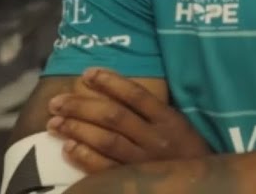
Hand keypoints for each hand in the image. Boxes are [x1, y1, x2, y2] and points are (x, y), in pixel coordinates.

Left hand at [46, 67, 210, 173]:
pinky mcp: (133, 179)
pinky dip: (84, 157)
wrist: (201, 184)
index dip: (110, 82)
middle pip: (113, 116)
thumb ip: (153, 111)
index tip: (88, 73)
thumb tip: (115, 90)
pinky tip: (68, 147)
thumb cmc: (187, 150)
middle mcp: (156, 138)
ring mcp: (144, 161)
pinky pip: (104, 168)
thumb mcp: (178, 125)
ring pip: (105, 140)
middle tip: (57, 101)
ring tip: (54, 122)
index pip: (136, 95)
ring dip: (76, 129)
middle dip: (81, 106)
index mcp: (168, 119)